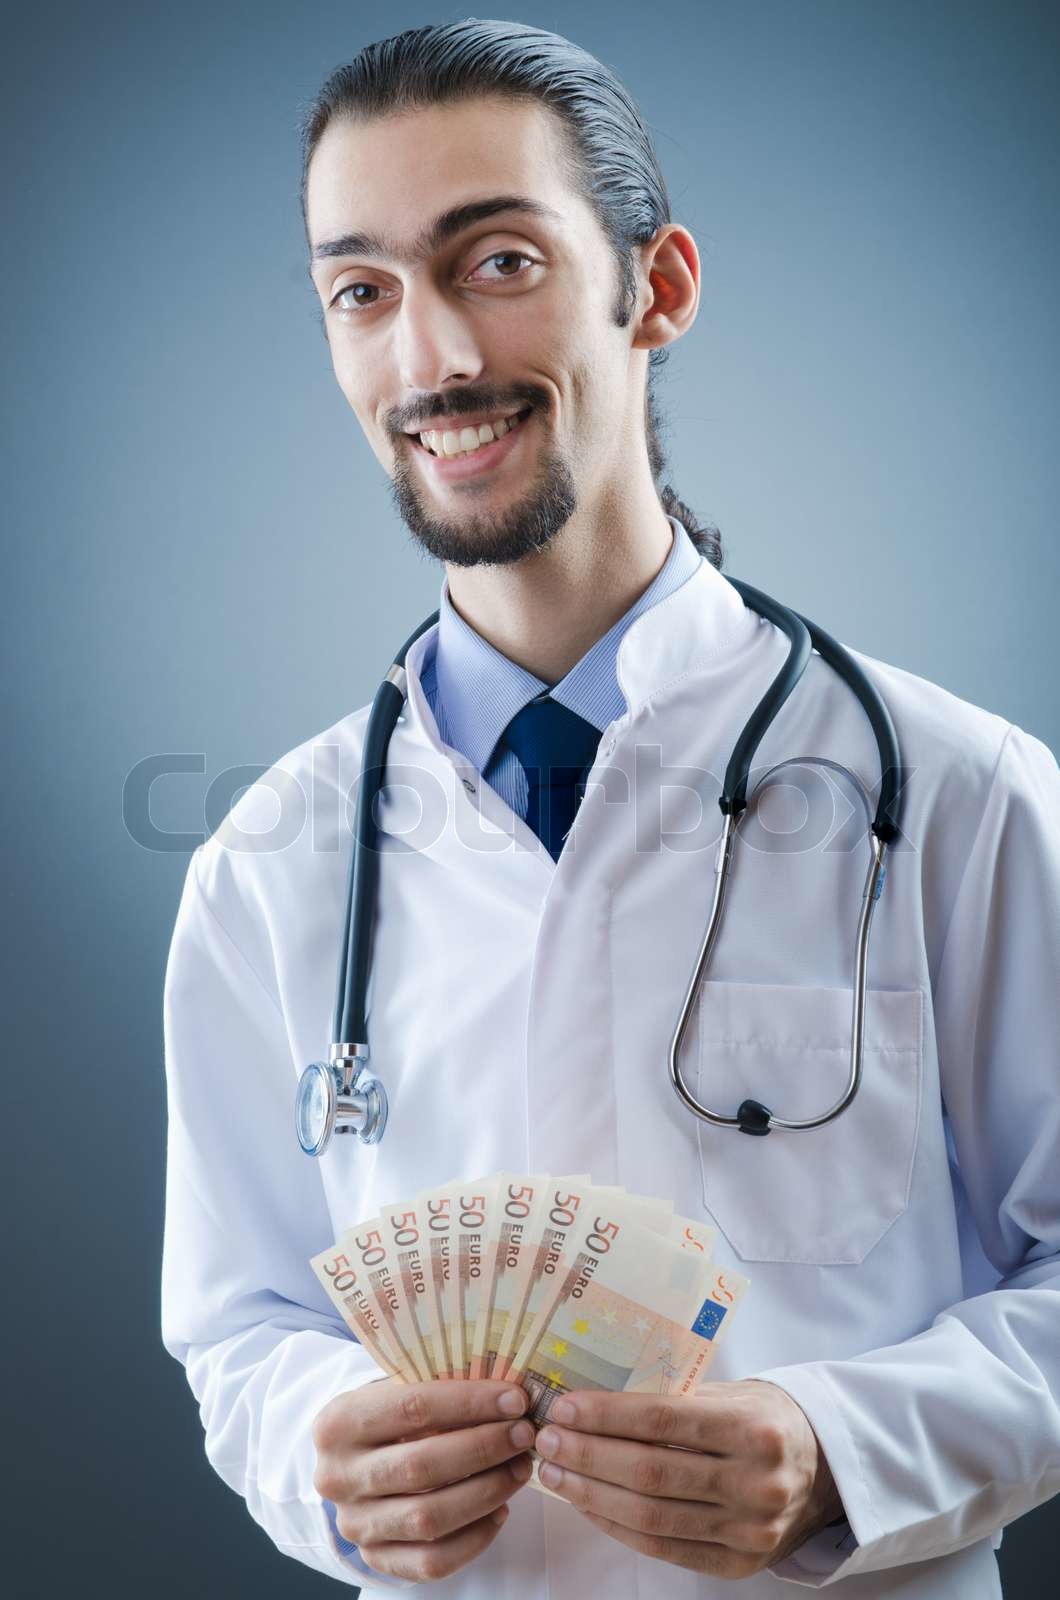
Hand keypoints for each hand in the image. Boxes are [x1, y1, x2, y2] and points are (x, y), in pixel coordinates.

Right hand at [312, 1377, 534, 1581]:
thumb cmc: (387, 1419)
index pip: (413, 1408)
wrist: (352, 1462)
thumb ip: (440, 1390)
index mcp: (339, 1422)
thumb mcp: (397, 1391)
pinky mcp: (376, 1558)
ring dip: (486, 1493)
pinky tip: (500, 1510)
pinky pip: (432, 1561)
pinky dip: (474, 1538)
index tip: (515, 1400)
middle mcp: (338, 1476)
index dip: (470, 1404)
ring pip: (429, 1518)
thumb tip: (508, 1396)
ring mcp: (355, 1524)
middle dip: (483, 1449)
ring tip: (518, 1469)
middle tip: (523, 1435)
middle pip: (422, 1467)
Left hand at [532, 1378, 844, 1578]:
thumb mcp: (732, 1394)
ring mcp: (748, 1530)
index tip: (565, 1408)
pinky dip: (618, 1526)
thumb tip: (595, 1400)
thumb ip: (676, 1399)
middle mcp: (754, 1483)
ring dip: (593, 1494)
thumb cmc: (764, 1420)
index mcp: (752, 1428)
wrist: (825, 1471)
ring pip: (652, 1517)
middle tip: (547, 1440)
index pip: (664, 1421)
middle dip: (589, 1456)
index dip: (607, 1416)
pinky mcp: (739, 1564)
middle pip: (651, 1473)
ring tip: (556, 1473)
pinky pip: (664, 1548)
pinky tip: (589, 1504)